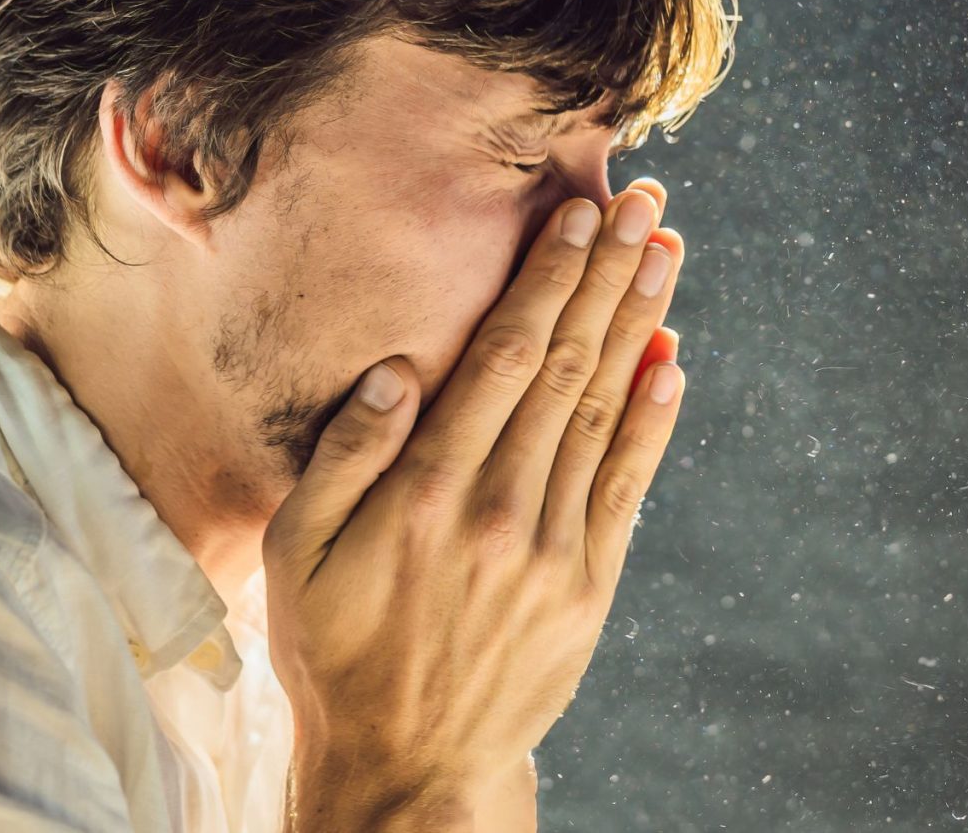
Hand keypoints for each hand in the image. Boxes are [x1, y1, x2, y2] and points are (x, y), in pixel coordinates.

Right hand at [263, 179, 685, 821]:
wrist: (408, 766)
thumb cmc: (336, 648)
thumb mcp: (296, 555)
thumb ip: (344, 456)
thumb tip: (397, 370)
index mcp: (426, 490)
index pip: (502, 357)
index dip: (544, 279)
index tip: (576, 214)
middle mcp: (499, 508)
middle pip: (566, 366)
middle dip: (606, 275)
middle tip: (643, 202)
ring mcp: (552, 549)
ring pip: (603, 412)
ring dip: (638, 325)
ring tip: (665, 253)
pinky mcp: (587, 587)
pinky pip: (627, 486)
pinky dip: (652, 420)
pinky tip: (671, 361)